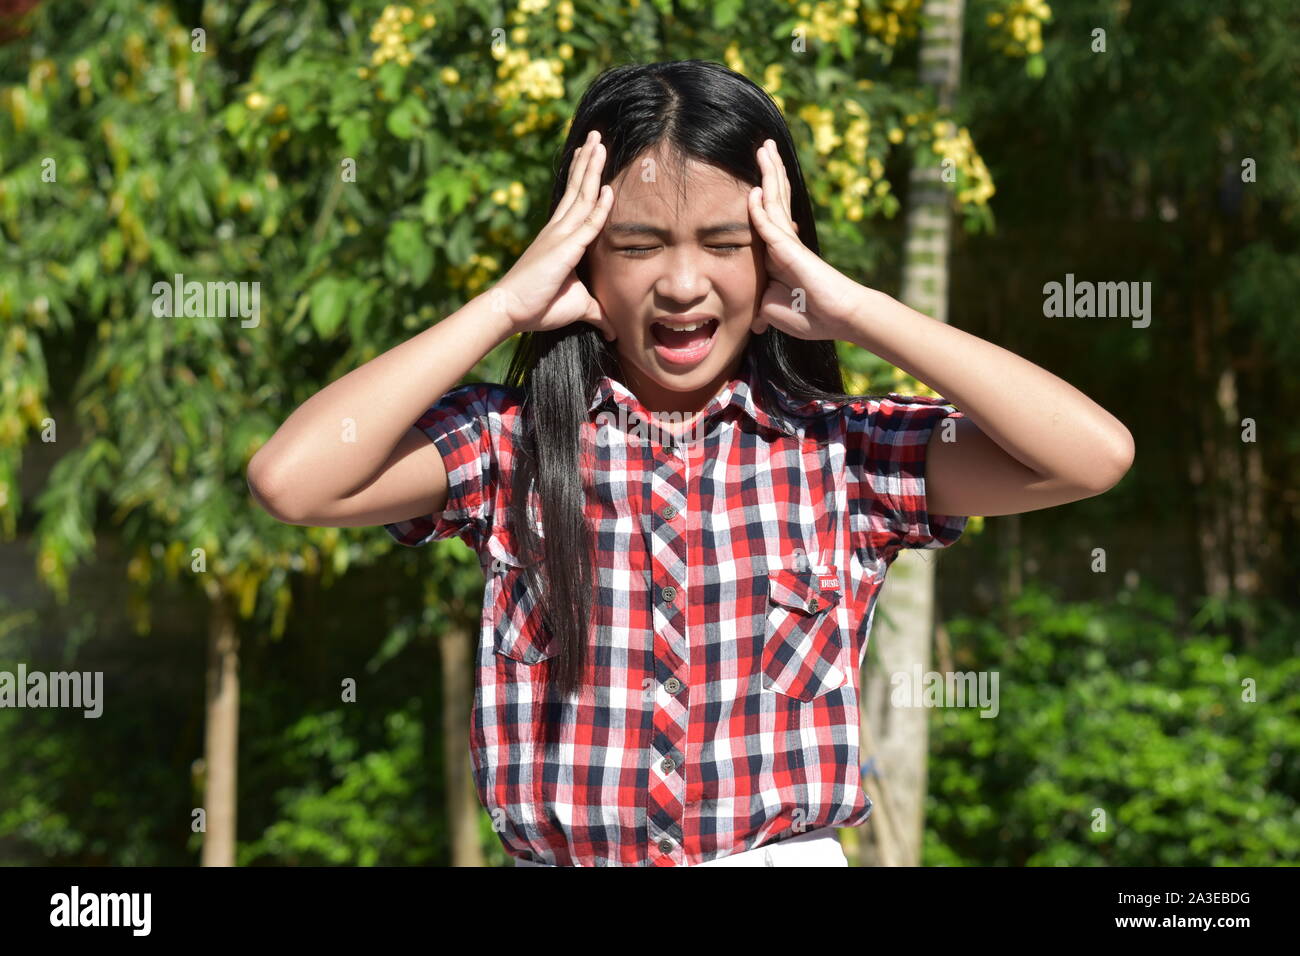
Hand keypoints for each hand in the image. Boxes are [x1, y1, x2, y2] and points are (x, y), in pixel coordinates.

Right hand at [490, 129, 617, 341]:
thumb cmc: (539, 307)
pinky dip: (599, 206)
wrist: (510, 311)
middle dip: (588, 161)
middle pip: (578, 188)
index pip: (577, 200)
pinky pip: (587, 224)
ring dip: (592, 169)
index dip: (585, 177)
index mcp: (559, 237)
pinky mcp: (563, 249)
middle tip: (596, 137)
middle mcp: (558, 230)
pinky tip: (608, 188)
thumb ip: (597, 312)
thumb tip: (614, 329)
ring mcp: (560, 236)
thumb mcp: (577, 306)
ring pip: (582, 196)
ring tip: (599, 143)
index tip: (592, 156)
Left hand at [747, 139, 864, 339]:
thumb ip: (763, 305)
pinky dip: (760, 210)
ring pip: (774, 202)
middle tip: (764, 146)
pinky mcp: (791, 252)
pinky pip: (770, 227)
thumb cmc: (810, 316)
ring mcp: (788, 244)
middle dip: (770, 172)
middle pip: (774, 199)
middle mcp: (784, 243)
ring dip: (770, 174)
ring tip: (765, 147)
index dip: (762, 195)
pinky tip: (754, 190)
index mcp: (779, 254)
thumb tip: (755, 318)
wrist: (837, 319)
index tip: (754, 179)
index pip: (768, 217)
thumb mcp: (774, 310)